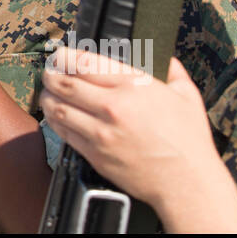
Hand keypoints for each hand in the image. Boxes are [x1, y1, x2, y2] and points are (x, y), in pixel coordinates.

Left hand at [38, 47, 214, 211]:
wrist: (187, 183)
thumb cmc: (189, 140)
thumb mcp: (186, 95)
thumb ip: (172, 69)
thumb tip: (165, 57)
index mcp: (133, 86)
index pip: (84, 63)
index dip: (64, 56)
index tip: (61, 54)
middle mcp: (112, 107)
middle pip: (63, 83)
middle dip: (50, 73)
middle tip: (49, 71)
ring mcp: (101, 133)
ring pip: (57, 108)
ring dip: (47, 97)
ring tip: (48, 92)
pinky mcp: (95, 155)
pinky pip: (64, 133)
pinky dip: (55, 121)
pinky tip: (57, 115)